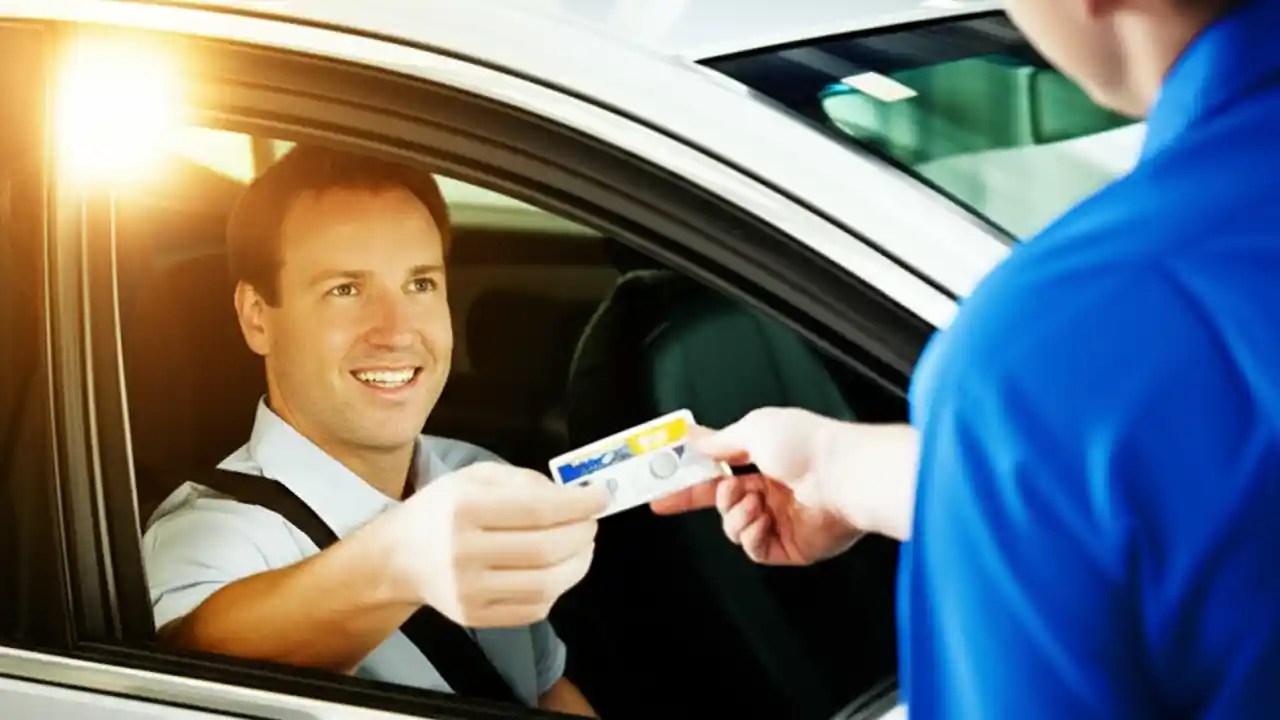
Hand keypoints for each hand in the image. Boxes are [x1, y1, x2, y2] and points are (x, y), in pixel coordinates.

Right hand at [385, 462, 608, 626]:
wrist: (399, 557)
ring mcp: (468, 592)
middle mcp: (463, 553)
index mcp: (463, 509)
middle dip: (582, 533)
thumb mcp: (475, 477)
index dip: (579, 505)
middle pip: (546, 549)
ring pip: (546, 585)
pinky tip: (559, 570)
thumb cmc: (442, 510)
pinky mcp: (474, 618)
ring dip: (578, 564)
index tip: (602, 497)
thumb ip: (524, 480)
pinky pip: (534, 609)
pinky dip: (558, 588)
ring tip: (582, 546)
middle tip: (591, 522)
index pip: (538, 510)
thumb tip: (574, 495)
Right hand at [651, 408, 863, 565]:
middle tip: (695, 496)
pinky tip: (762, 519)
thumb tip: (693, 439)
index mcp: (765, 462)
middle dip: (702, 500)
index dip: (688, 482)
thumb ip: (720, 440)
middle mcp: (772, 492)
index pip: (717, 473)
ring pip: (733, 528)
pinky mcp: (790, 547)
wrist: (843, 475)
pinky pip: (754, 548)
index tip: (660, 490)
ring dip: (733, 515)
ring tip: (753, 502)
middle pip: (721, 504)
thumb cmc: (805, 445)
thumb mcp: (754, 429)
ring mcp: (781, 521)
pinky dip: (750, 534)